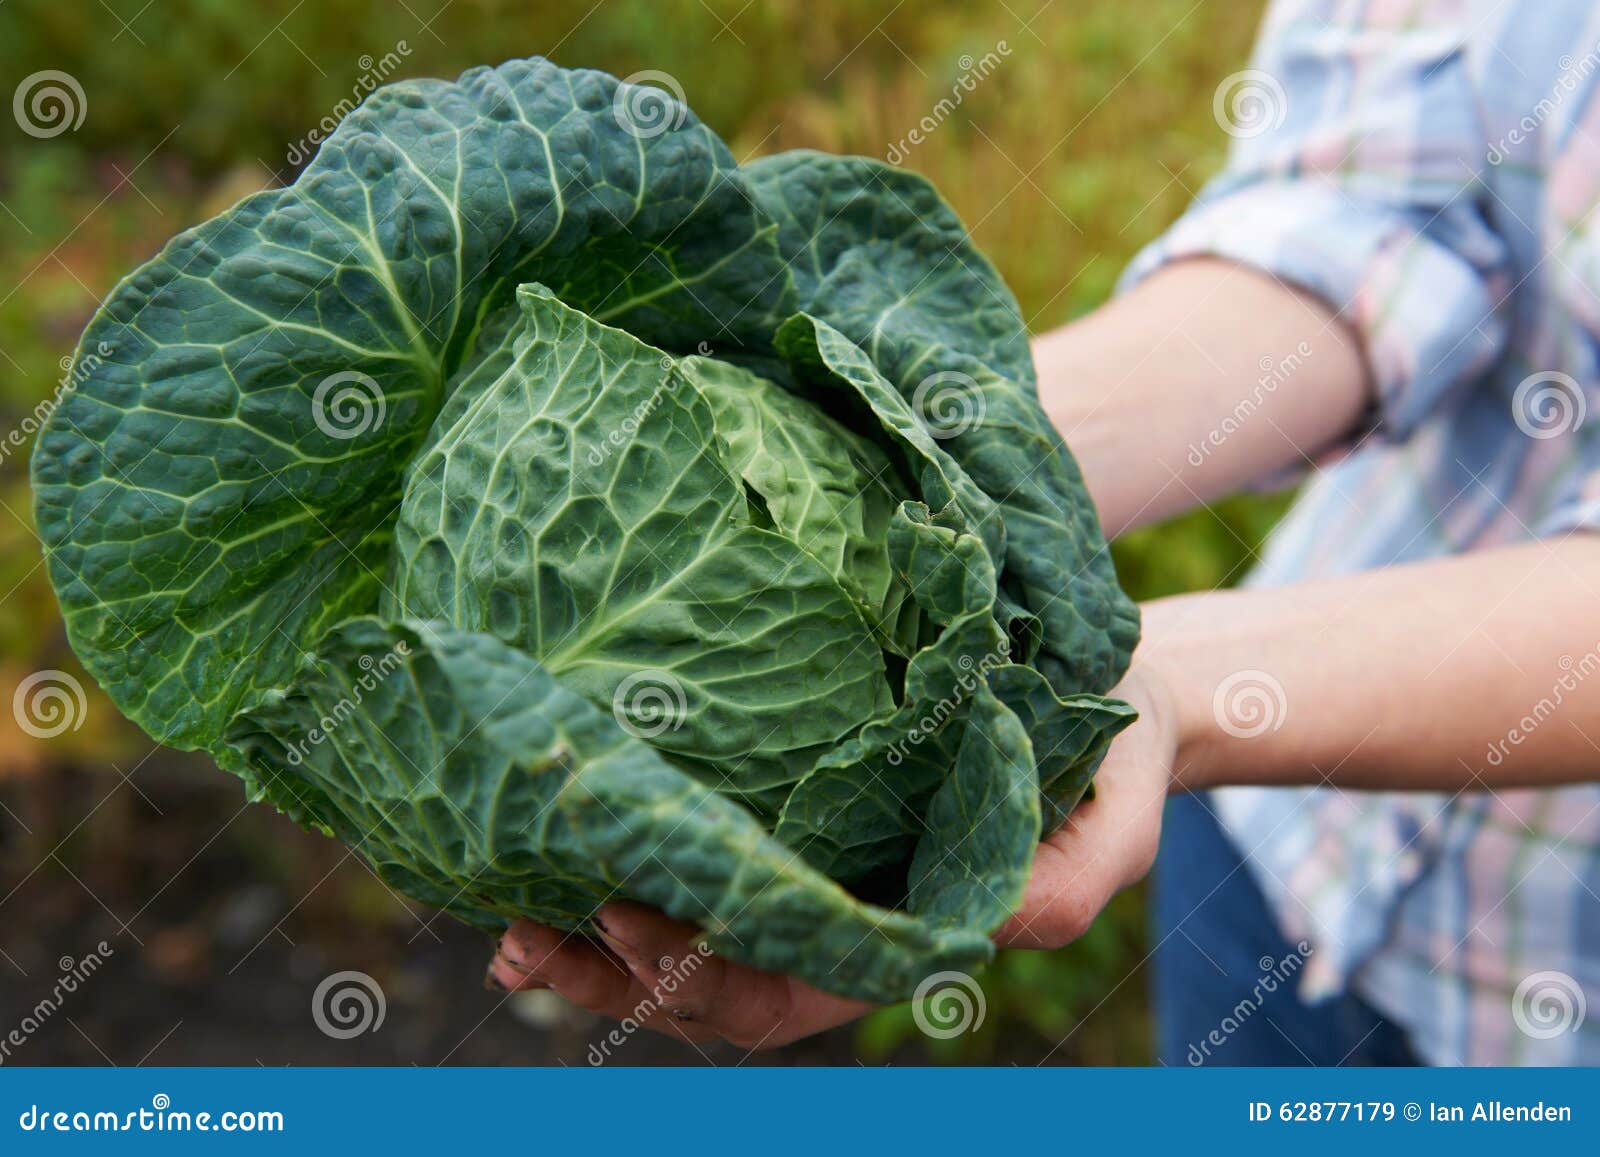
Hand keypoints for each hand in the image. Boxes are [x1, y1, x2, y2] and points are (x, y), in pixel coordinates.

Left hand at [488, 658, 1181, 1049]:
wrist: (1107, 693)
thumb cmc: (1106, 765)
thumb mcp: (1106, 829)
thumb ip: (1060, 889)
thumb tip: (985, 932)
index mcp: (895, 938)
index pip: (787, 992)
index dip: (706, 978)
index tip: (632, 925)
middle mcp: (835, 913)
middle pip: (706, 976)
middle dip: (610, 971)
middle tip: (520, 936)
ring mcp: (807, 861)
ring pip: (684, 922)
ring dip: (588, 929)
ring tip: (501, 910)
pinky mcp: (787, 800)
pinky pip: (697, 845)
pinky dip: (627, 851)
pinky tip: (558, 825)